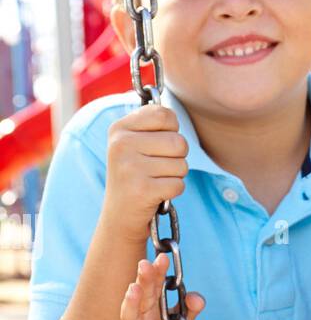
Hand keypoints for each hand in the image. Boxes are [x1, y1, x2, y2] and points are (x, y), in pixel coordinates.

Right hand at [97, 253, 205, 319]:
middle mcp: (144, 318)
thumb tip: (197, 297)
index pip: (155, 286)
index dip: (158, 272)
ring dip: (130, 303)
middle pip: (142, 296)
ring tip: (133, 289)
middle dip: (144, 280)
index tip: (162, 258)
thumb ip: (190, 310)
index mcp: (154, 307)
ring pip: (130, 316)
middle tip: (146, 264)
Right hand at [103, 105, 189, 241]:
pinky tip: (156, 194)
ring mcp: (130, 167)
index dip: (172, 131)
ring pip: (182, 165)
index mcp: (119, 128)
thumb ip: (151, 123)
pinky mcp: (141, 190)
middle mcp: (121, 145)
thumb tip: (167, 104)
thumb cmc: (135, 174)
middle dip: (177, 157)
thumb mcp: (134, 143)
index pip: (165, 114)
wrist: (120, 215)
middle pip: (179, 142)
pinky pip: (179, 184)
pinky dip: (173, 191)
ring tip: (155, 180)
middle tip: (157, 168)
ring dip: (175, 176)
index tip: (159, 144)